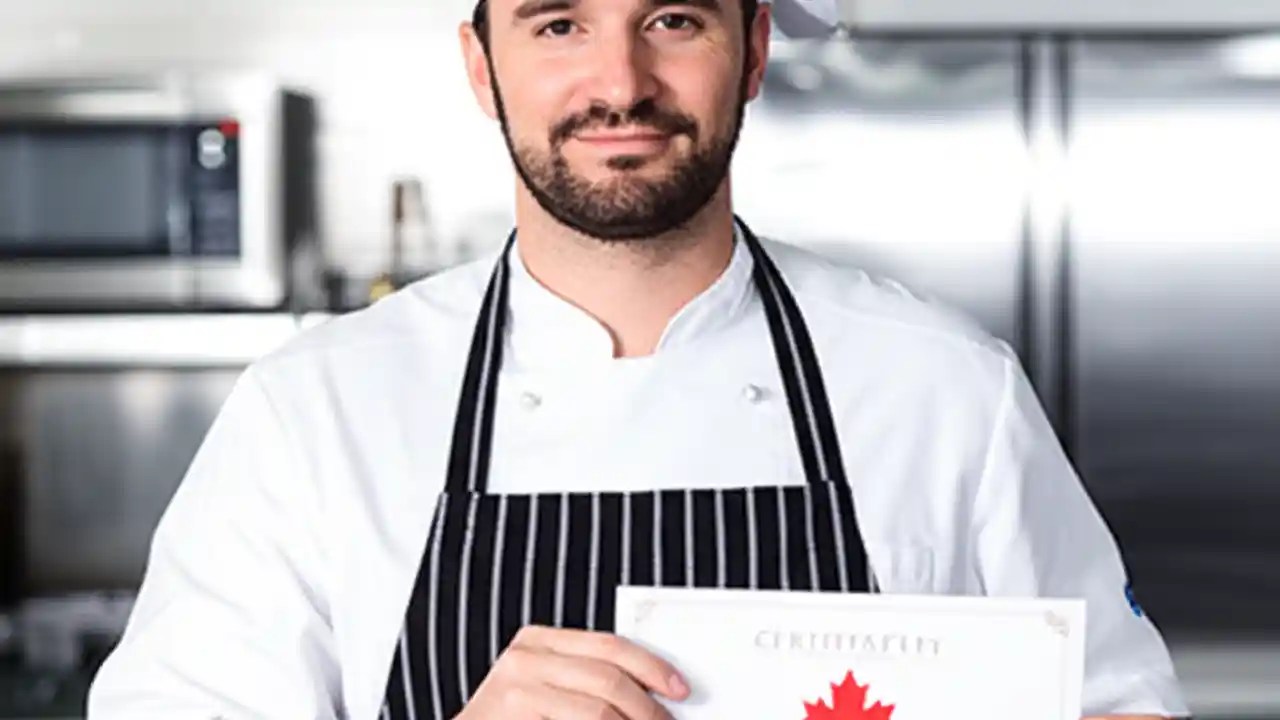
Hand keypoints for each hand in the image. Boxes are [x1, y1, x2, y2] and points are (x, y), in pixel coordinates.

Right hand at [456, 625, 689, 719]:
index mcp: (537, 640)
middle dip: (647, 708)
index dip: (652, 666)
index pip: (609, 645)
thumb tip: (654, 690)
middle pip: (607, 679)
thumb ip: (588, 676)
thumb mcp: (545, 682)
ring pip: (597, 713)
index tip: (680, 688)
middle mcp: (524, 660)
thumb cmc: (514, 717)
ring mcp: (516, 693)